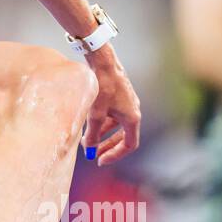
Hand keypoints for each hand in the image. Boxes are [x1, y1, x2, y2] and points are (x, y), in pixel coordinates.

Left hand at [82, 44, 140, 165]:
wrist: (103, 62)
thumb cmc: (102, 86)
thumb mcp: (95, 114)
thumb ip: (92, 134)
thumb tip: (89, 149)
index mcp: (132, 118)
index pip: (129, 144)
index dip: (115, 155)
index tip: (101, 160)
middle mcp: (133, 111)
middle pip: (123, 136)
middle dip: (108, 146)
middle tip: (94, 154)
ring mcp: (127, 103)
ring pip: (117, 125)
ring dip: (104, 134)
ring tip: (88, 141)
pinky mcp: (119, 95)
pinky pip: (113, 115)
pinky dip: (103, 122)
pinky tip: (89, 124)